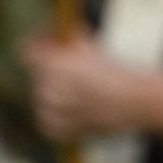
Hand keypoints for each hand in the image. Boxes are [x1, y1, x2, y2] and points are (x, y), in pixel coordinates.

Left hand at [23, 33, 139, 139]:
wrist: (134, 101)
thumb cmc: (115, 71)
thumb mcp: (91, 47)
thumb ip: (68, 39)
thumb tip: (56, 32)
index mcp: (54, 65)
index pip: (28, 51)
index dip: (38, 44)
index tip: (48, 44)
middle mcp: (47, 89)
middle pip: (39, 74)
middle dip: (52, 68)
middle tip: (75, 68)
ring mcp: (50, 112)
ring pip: (42, 97)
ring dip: (55, 91)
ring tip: (80, 90)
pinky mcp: (56, 130)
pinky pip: (47, 118)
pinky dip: (58, 113)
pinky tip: (78, 107)